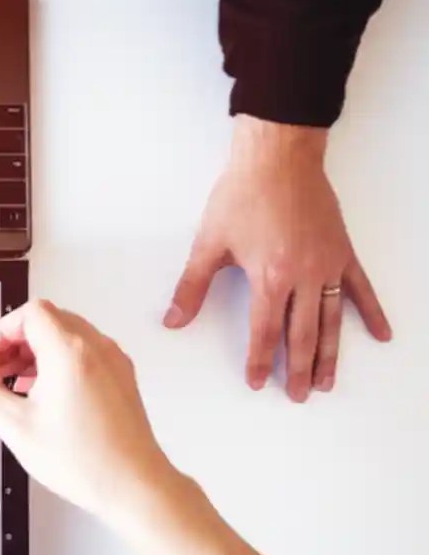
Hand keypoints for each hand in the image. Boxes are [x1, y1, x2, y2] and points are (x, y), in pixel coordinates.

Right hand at [0, 300, 181, 525]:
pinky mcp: (121, 378)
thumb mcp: (16, 427)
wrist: (135, 487)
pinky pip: (84, 352)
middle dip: (14, 341)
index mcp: (69, 352)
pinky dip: (57, 361)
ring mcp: (113, 361)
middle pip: (47, 320)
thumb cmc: (81, 460)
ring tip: (14, 384)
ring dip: (35, 351)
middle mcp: (96, 348)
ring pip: (66, 335)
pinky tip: (43, 394)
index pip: (29, 314)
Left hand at [165, 115, 391, 401]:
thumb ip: (192, 287)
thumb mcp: (209, 243)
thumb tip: (173, 320)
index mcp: (271, 277)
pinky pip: (360, 289)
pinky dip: (371, 313)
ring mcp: (328, 265)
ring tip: (329, 382)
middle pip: (303, 334)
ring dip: (331, 353)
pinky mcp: (343, 252)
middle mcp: (305, 277)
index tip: (259, 383)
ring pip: (332, 320)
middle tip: (300, 396)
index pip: (266, 331)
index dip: (262, 360)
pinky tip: (381, 336)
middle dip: (301, 368)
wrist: (279, 159)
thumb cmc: (242, 196)